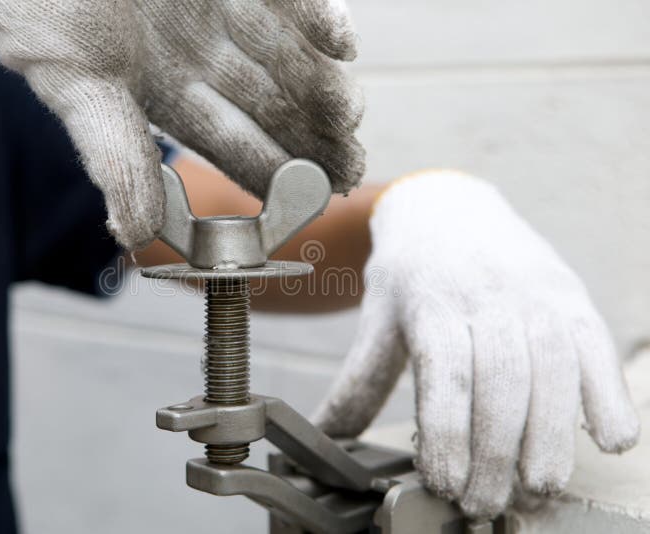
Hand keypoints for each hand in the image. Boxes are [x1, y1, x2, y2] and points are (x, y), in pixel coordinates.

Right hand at [0, 0, 364, 248]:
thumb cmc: (36, 5)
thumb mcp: (75, 86)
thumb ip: (115, 157)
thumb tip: (133, 236)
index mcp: (165, 89)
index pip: (228, 141)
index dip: (271, 172)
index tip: (312, 200)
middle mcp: (200, 52)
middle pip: (269, 103)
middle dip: (310, 137)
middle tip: (347, 168)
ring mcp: (220, 5)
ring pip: (287, 53)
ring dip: (322, 84)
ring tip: (348, 114)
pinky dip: (317, 15)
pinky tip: (341, 45)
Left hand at [312, 170, 639, 517]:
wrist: (448, 206)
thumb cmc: (411, 271)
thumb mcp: (378, 315)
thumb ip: (360, 378)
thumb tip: (326, 434)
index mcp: (431, 302)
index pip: (444, 376)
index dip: (447, 434)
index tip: (443, 482)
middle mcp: (487, 296)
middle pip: (500, 382)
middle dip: (496, 453)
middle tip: (485, 503)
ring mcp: (534, 294)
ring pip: (552, 371)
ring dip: (551, 437)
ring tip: (539, 487)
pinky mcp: (569, 295)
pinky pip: (595, 347)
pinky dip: (608, 394)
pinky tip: (607, 438)